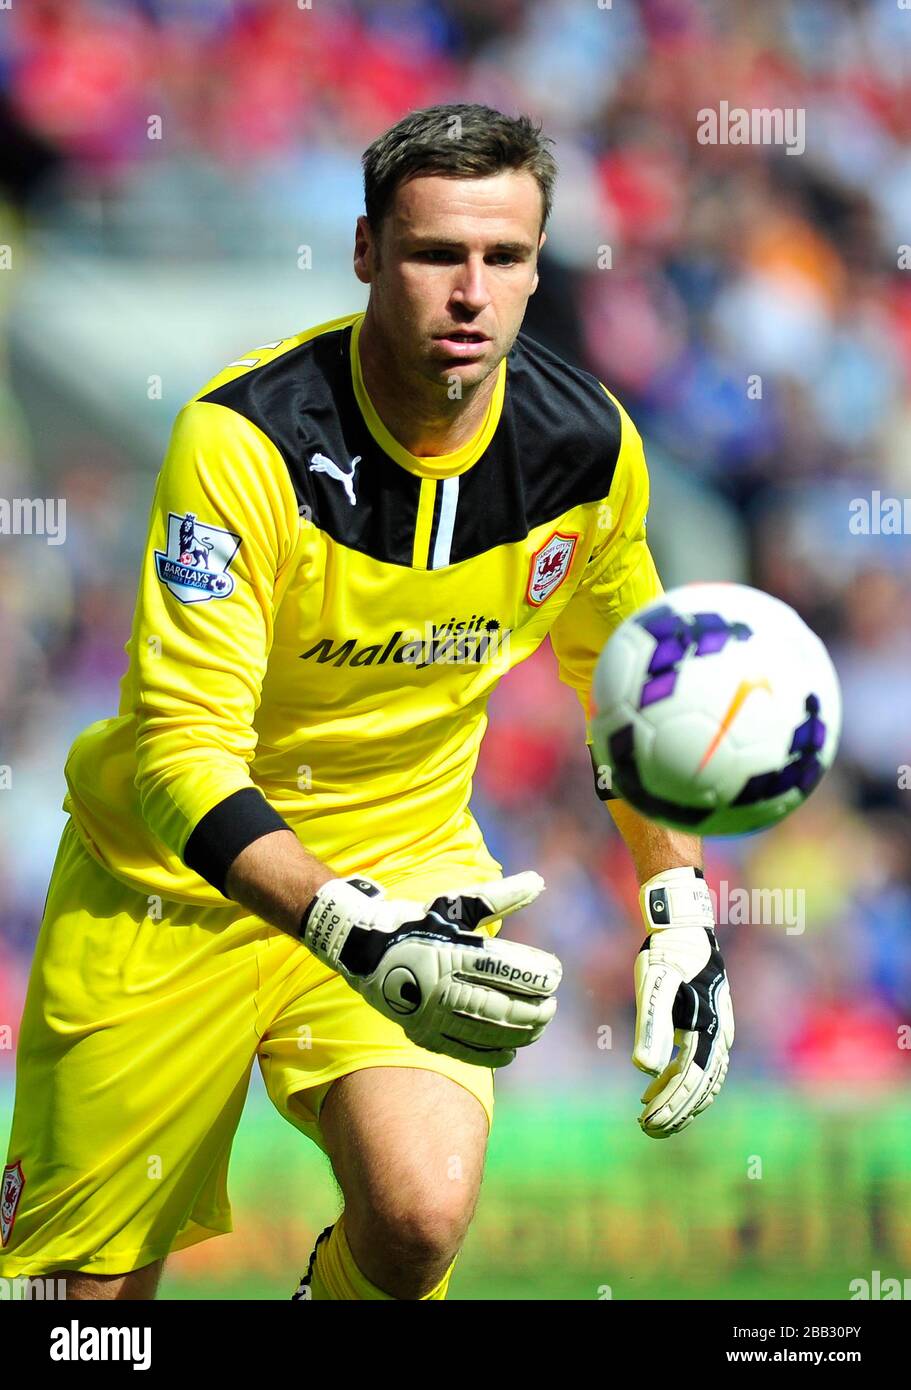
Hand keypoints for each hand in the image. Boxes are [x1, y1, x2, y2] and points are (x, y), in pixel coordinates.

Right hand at [299, 871, 560, 1066]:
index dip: (532, 976)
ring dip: (516, 1032)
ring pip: (482, 1030)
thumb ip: (499, 897)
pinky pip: (460, 1048)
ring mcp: (428, 1012)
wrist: (361, 946)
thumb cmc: (416, 921)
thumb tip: (538, 882)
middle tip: (552, 1008)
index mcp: (450, 951)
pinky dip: (488, 1053)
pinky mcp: (420, 1032)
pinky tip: (510, 1052)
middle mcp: (440, 984)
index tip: (555, 977)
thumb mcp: (455, 904)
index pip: (501, 968)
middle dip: (531, 1010)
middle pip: (496, 1005)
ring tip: (538, 1028)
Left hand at [632, 867, 733, 1137]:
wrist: (685, 927)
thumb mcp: (655, 985)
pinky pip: (703, 1067)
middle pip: (700, 1086)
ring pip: (705, 1081)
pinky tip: (656, 1088)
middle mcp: (718, 1034)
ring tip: (653, 1120)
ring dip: (681, 1104)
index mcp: (706, 1027)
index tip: (647, 1121)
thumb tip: (645, 1070)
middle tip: (648, 1130)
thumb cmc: (666, 953)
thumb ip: (651, 1027)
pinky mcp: (710, 1027)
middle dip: (675, 1112)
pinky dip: (683, 1084)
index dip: (670, 1104)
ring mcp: (717, 1032)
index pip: (689, 1079)